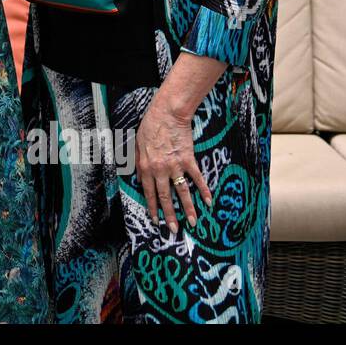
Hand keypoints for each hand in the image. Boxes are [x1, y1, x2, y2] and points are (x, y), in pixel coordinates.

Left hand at [135, 94, 213, 232]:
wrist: (167, 114)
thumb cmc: (150, 126)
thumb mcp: (136, 144)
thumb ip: (138, 162)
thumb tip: (138, 176)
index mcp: (145, 167)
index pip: (149, 193)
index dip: (152, 208)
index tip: (156, 221)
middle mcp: (159, 170)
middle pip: (165, 197)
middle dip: (170, 215)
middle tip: (174, 230)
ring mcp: (175, 166)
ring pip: (182, 192)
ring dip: (188, 208)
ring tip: (192, 222)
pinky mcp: (188, 160)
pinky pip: (197, 178)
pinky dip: (204, 190)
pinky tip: (208, 201)